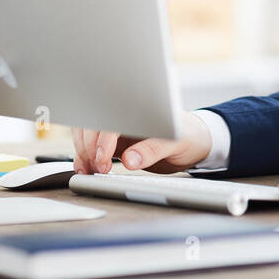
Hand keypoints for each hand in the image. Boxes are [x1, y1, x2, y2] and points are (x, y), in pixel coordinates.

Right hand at [70, 112, 212, 174]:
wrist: (194, 141)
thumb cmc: (188, 135)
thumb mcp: (175, 143)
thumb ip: (152, 151)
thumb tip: (128, 160)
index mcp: (138, 107)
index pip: (111, 117)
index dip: (103, 139)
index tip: (102, 159)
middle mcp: (124, 114)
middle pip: (93, 124)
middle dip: (89, 147)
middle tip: (98, 169)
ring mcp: (117, 128)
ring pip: (87, 134)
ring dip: (83, 152)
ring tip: (89, 172)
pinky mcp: (114, 142)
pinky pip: (92, 146)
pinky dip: (85, 157)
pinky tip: (85, 169)